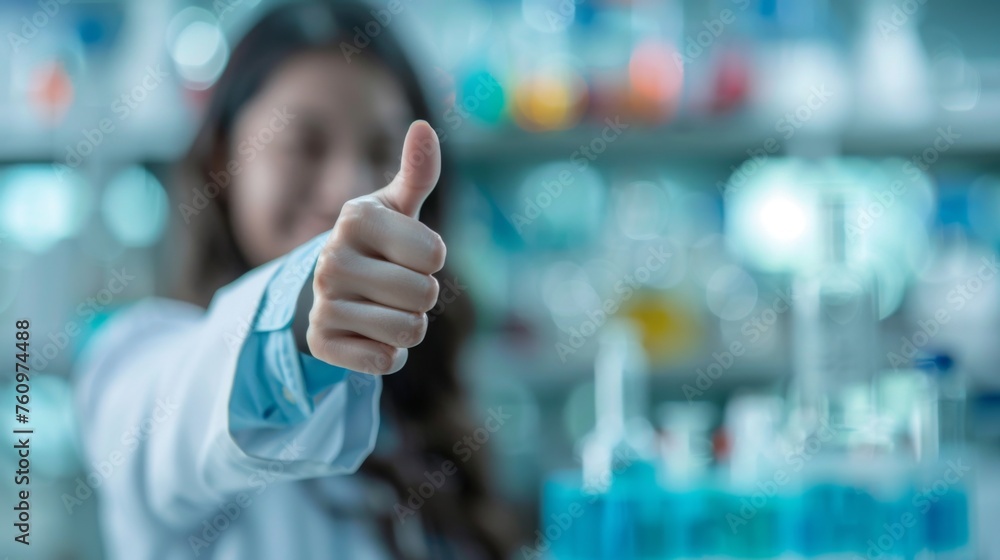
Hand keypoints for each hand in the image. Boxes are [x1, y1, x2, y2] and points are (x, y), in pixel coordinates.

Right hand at [307, 120, 444, 374]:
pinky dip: (388, 355)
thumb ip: (417, 172)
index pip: (434, 255)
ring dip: (409, 327)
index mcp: (354, 218)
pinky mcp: (321, 343)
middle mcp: (332, 259)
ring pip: (407, 331)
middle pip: (424, 296)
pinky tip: (369, 335)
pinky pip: (384, 362)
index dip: (432, 259)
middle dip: (422, 296)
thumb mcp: (398, 207)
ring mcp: (323, 303)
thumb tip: (423, 126)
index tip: (408, 252)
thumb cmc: (379, 242)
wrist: (331, 287)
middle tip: (397, 285)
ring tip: (386, 309)